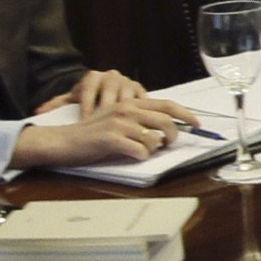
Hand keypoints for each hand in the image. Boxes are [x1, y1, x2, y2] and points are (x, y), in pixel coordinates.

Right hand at [11, 100, 184, 168]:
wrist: (63, 141)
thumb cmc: (91, 135)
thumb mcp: (117, 120)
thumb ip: (139, 120)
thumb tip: (166, 130)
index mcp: (130, 103)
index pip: (166, 105)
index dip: (185, 114)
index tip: (197, 123)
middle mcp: (127, 109)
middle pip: (166, 121)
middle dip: (173, 136)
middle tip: (169, 145)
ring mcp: (120, 123)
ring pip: (155, 139)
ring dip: (154, 149)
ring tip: (143, 151)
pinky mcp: (113, 138)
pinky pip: (141, 151)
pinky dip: (141, 157)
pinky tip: (131, 156)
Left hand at [36, 67, 148, 117]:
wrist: (106, 87)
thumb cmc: (87, 97)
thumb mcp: (71, 99)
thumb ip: (56, 105)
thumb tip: (37, 111)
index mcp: (92, 76)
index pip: (88, 91)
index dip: (86, 108)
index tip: (85, 122)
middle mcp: (110, 76)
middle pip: (108, 93)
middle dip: (106, 111)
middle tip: (104, 127)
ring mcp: (126, 81)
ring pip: (126, 97)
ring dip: (124, 113)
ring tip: (121, 128)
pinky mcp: (140, 89)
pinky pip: (142, 100)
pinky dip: (140, 112)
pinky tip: (136, 125)